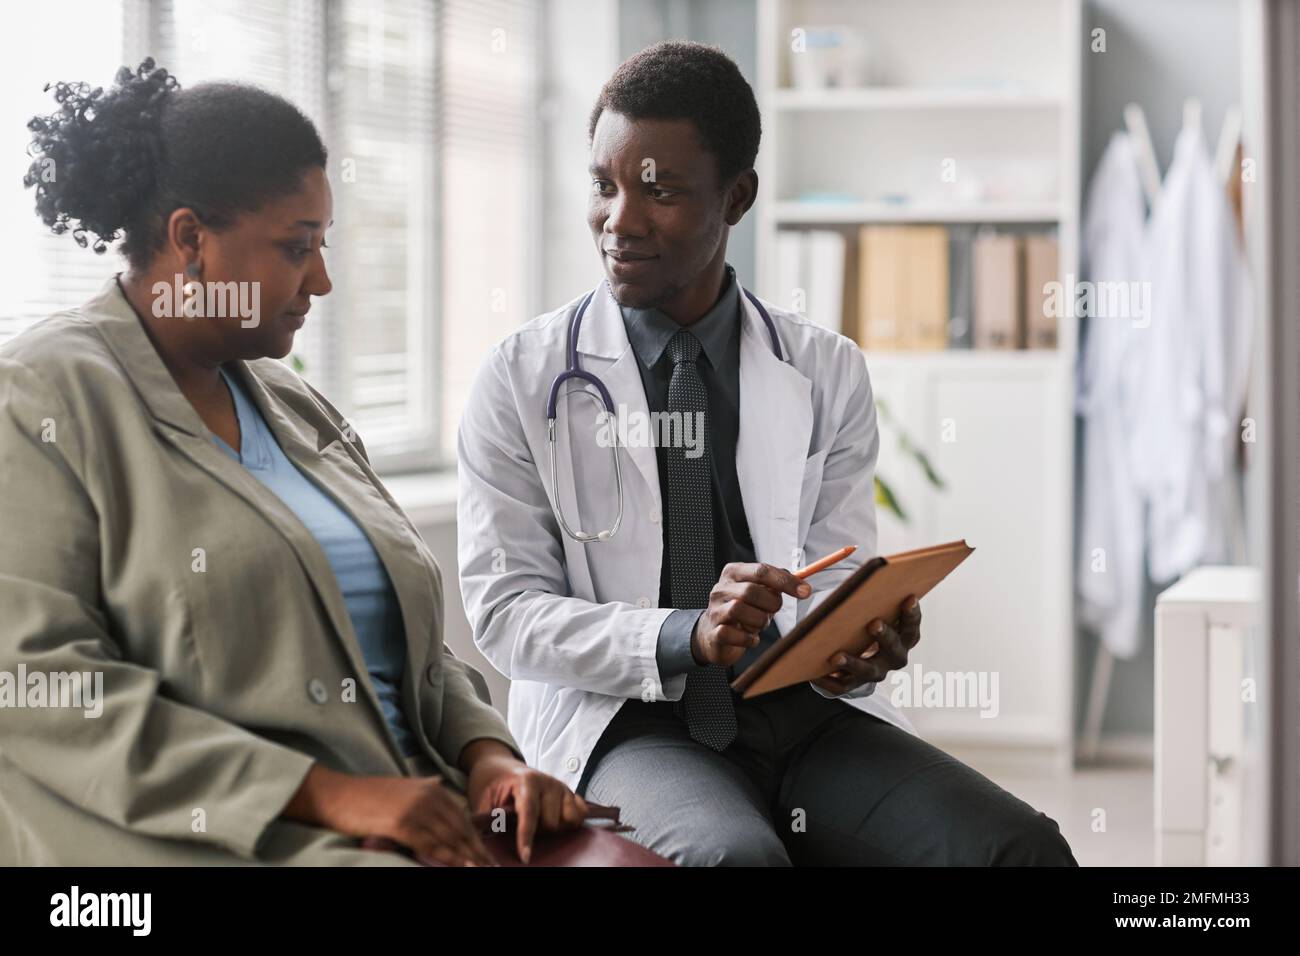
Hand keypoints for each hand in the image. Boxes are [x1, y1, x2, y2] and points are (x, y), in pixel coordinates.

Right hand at [284, 765, 494, 866]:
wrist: (337, 794)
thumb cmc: (367, 796)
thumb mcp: (403, 788)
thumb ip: (424, 791)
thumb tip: (441, 788)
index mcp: (432, 789)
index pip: (462, 818)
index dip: (475, 839)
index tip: (487, 856)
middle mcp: (428, 796)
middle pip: (459, 829)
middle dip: (476, 851)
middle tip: (490, 867)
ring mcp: (416, 808)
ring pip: (448, 838)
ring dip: (465, 857)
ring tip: (478, 870)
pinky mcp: (401, 823)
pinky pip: (429, 844)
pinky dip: (444, 857)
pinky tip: (456, 866)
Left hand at [464, 747, 588, 863]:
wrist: (504, 770)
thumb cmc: (495, 788)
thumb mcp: (486, 800)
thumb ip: (489, 817)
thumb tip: (485, 836)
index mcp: (526, 781)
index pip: (529, 813)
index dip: (526, 837)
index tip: (525, 857)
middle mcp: (548, 781)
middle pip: (551, 822)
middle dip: (539, 831)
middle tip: (525, 827)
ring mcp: (562, 787)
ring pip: (568, 820)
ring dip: (555, 827)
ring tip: (540, 823)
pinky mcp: (571, 792)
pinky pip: (581, 813)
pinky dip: (571, 821)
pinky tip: (557, 820)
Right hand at [692, 562, 811, 666]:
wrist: (714, 634)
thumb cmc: (742, 609)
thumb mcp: (757, 591)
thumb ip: (776, 583)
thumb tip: (800, 582)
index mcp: (733, 573)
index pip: (761, 571)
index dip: (786, 581)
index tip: (805, 591)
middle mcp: (721, 589)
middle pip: (751, 590)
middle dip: (771, 604)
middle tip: (773, 611)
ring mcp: (715, 610)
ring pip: (739, 610)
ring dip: (758, 621)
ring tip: (759, 625)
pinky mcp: (714, 633)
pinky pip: (732, 634)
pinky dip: (748, 639)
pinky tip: (752, 639)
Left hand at [811, 595, 921, 695]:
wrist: (862, 656)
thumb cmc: (870, 623)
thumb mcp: (877, 612)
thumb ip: (878, 599)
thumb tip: (874, 573)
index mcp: (903, 639)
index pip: (912, 628)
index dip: (912, 614)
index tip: (909, 597)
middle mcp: (893, 658)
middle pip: (894, 650)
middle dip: (885, 636)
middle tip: (874, 623)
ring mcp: (875, 673)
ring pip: (867, 670)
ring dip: (853, 663)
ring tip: (837, 656)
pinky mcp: (853, 683)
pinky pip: (841, 686)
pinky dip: (827, 681)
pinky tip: (813, 674)